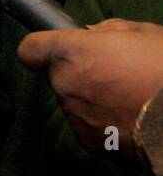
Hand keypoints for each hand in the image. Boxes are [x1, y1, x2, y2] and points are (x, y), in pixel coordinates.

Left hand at [19, 18, 162, 163]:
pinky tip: (134, 121)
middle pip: (58, 78)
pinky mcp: (90, 144)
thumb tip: (90, 35)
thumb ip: (109, 31)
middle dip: (79, 74)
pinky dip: (106, 124)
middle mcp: (64, 86)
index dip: (43, 49)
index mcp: (72, 54)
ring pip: (75, 104)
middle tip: (116, 75)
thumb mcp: (144, 33)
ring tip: (131, 101)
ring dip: (93, 100)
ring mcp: (75, 118)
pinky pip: (91, 128)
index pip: (31, 50)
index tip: (59, 50)